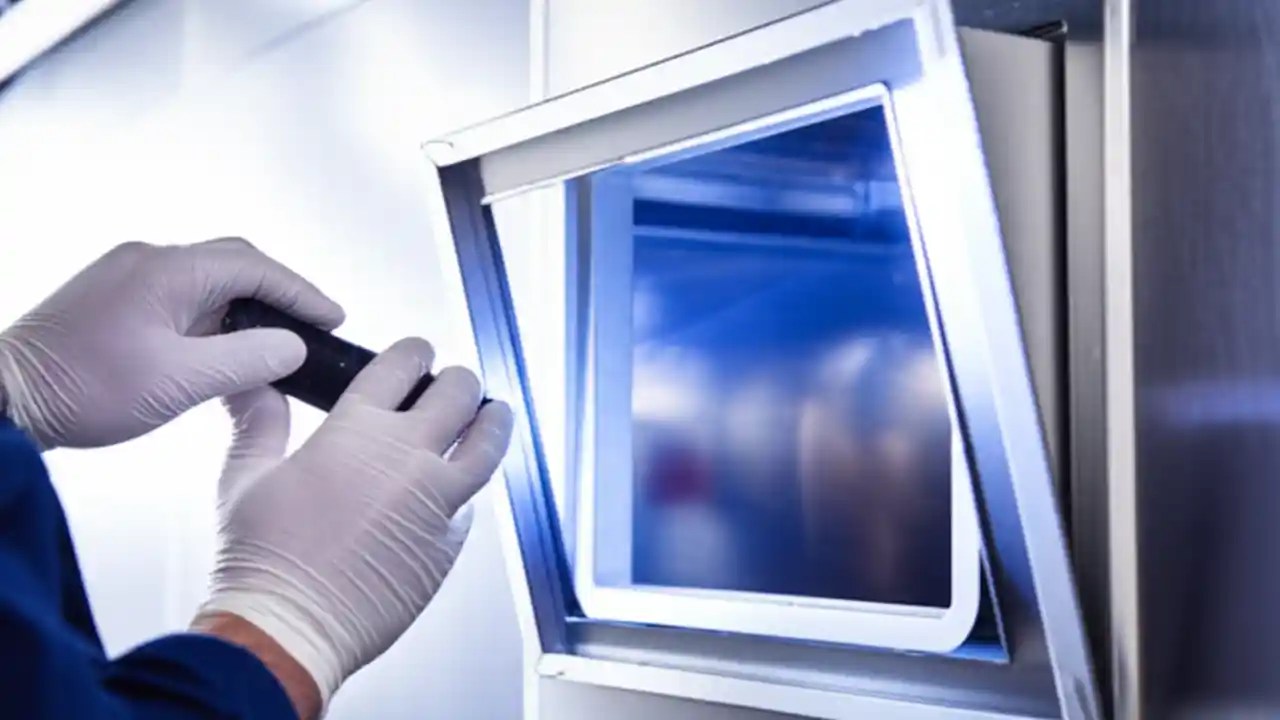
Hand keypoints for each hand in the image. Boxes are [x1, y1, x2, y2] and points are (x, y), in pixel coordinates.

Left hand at [0, 239, 343, 448]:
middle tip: (313, 324)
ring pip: (208, 281)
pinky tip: (224, 348)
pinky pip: (182, 296)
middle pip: (235, 263)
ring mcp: (128, 276)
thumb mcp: (179, 381)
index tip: (333, 316)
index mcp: (168, 271)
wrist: (4, 399)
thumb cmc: (83, 390)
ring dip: (246, 307)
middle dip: (280, 293)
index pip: (256, 268)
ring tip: (275, 343)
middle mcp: (148, 261)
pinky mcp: (115, 298)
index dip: (301, 292)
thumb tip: (293, 345)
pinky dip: (216, 317)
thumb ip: (247, 360)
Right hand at [197, 338, 513, 706]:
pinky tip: (457, 492)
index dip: (416, 352)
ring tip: (495, 414)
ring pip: (487, 444)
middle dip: (458, 382)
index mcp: (356, 429)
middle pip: (458, 394)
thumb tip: (253, 385)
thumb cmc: (265, 560)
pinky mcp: (448, 543)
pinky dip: (467, 491)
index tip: (418, 353)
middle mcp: (406, 457)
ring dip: (492, 422)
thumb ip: (259, 423)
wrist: (290, 627)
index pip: (403, 365)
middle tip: (456, 384)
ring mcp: (436, 500)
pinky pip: (470, 506)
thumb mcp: (246, 477)